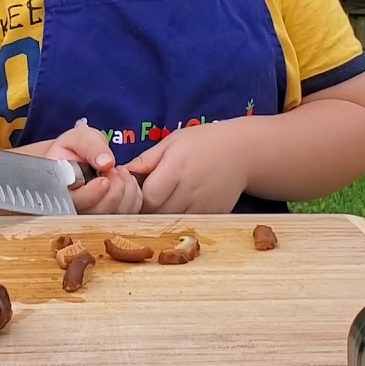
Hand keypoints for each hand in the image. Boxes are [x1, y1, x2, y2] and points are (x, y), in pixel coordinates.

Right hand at [23, 123, 142, 213]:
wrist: (75, 161)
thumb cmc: (74, 149)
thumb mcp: (79, 138)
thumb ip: (90, 145)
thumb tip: (105, 162)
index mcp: (60, 189)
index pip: (73, 202)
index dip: (91, 194)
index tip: (104, 180)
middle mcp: (74, 208)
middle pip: (97, 213)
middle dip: (114, 190)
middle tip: (113, 169)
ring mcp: (92, 216)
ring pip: (115, 216)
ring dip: (126, 192)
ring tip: (118, 172)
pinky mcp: (110, 217)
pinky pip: (129, 213)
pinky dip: (134, 196)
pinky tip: (125, 181)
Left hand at [124, 121, 248, 213]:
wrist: (242, 151)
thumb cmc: (203, 142)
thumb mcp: (172, 142)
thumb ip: (146, 159)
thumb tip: (121, 173)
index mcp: (177, 169)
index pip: (149, 197)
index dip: (139, 197)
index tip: (139, 190)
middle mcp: (190, 190)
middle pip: (158, 213)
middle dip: (147, 209)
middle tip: (148, 198)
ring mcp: (204, 205)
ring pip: (173, 222)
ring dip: (163, 216)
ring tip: (165, 200)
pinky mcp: (215, 214)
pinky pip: (190, 223)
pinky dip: (181, 219)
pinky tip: (181, 205)